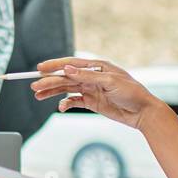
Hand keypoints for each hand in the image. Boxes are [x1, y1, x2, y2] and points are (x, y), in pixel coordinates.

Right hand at [30, 56, 163, 129]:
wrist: (143, 112)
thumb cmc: (131, 92)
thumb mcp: (109, 82)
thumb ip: (87, 75)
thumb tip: (67, 69)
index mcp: (97, 66)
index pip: (70, 64)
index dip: (54, 66)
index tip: (39, 69)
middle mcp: (92, 76)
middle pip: (65, 78)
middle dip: (49, 81)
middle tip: (34, 86)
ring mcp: (91, 89)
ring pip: (67, 89)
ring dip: (53, 92)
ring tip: (38, 96)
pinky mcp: (92, 102)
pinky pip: (75, 101)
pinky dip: (66, 103)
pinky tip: (60, 107)